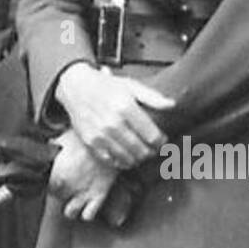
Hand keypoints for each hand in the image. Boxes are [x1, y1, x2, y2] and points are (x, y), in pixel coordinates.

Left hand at [48, 130, 120, 223]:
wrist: (109, 141)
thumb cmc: (85, 138)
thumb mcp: (63, 137)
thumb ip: (52, 146)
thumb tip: (45, 148)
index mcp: (56, 173)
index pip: (46, 187)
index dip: (49, 182)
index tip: (54, 177)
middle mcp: (67, 187)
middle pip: (57, 198)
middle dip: (60, 192)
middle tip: (66, 183)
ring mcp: (83, 194)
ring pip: (70, 213)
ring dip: (70, 207)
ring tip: (74, 197)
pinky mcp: (99, 196)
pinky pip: (88, 215)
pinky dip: (86, 213)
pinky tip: (87, 203)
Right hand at [55, 63, 173, 169]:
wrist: (76, 87)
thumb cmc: (104, 85)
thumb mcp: (131, 85)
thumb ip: (152, 97)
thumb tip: (172, 105)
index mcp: (125, 107)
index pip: (151, 135)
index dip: (161, 142)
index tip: (162, 141)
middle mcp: (113, 122)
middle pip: (141, 150)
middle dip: (151, 152)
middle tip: (153, 149)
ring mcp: (100, 134)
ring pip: (127, 158)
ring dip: (137, 159)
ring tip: (141, 154)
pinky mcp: (91, 142)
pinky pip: (110, 160)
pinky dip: (120, 162)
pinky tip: (125, 156)